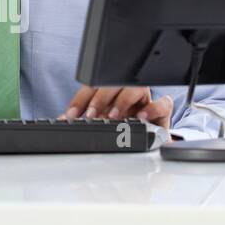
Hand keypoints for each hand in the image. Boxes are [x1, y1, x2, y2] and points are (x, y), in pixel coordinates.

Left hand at [59, 84, 173, 130]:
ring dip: (122, 101)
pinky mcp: (161, 112)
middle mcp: (128, 91)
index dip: (80, 99)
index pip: (93, 86)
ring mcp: (145, 100)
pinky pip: (163, 104)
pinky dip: (152, 109)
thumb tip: (61, 120)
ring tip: (113, 116)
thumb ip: (83, 118)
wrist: (150, 140)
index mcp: (110, 91)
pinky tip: (141, 117)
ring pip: (137, 88)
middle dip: (99, 99)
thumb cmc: (122, 126)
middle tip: (90, 115)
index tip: (70, 114)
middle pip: (114, 83)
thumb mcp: (100, 121)